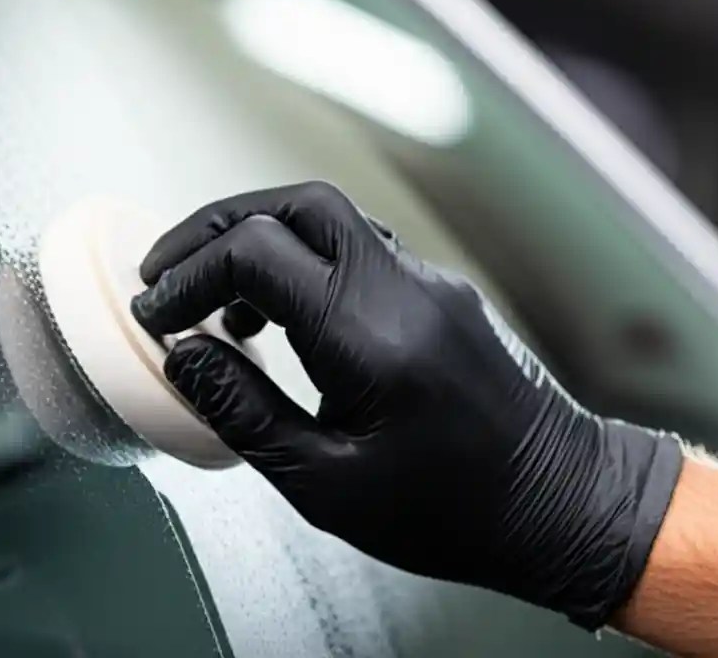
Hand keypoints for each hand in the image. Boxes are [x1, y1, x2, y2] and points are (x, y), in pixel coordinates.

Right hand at [131, 181, 681, 628]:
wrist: (560, 505)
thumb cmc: (452, 512)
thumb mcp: (326, 484)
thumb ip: (244, 412)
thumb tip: (183, 356)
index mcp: (371, 338)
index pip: (256, 254)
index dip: (187, 277)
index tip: (157, 315)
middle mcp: (405, 290)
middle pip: (294, 203)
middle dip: (218, 226)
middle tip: (169, 273)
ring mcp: (430, 283)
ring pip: (331, 217)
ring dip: (263, 239)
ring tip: (219, 304)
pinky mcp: (442, 293)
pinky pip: (362, 248)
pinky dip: (305, 262)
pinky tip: (284, 317)